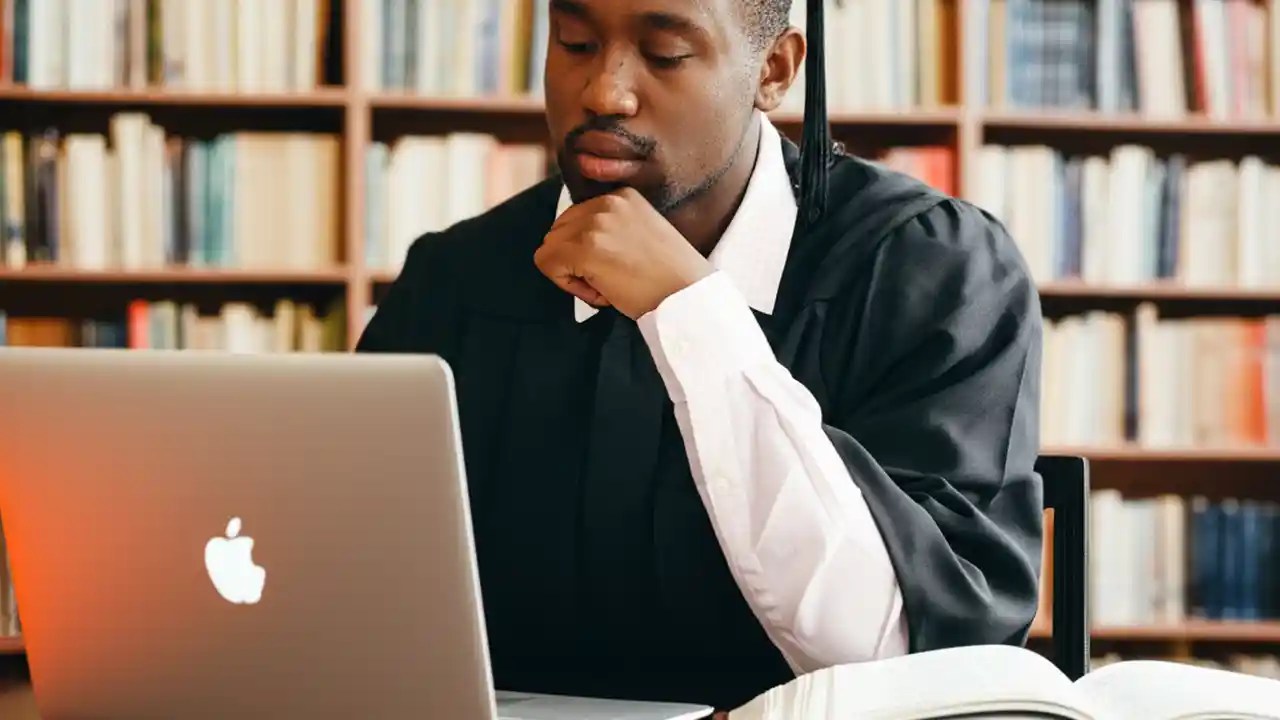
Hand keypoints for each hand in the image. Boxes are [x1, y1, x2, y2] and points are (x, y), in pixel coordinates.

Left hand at [534, 187, 713, 318]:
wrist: (689, 296)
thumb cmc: (670, 277)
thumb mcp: (641, 234)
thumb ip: (610, 228)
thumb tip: (570, 242)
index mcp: (622, 195)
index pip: (575, 219)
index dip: (587, 250)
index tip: (617, 266)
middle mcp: (606, 202)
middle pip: (558, 231)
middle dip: (576, 259)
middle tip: (612, 278)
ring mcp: (594, 224)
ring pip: (550, 248)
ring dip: (572, 273)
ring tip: (609, 283)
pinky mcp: (584, 249)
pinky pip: (547, 264)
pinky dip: (567, 284)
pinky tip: (602, 291)